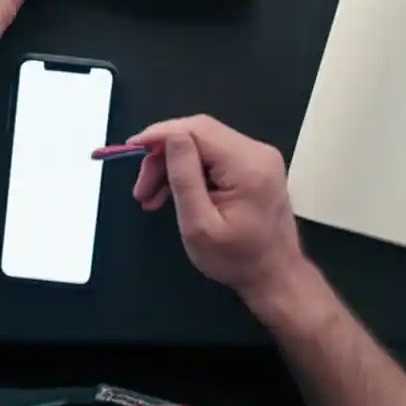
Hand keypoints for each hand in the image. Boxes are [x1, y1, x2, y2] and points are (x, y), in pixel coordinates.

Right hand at [129, 115, 306, 302]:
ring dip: (173, 165)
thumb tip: (169, 136)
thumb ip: (184, 178)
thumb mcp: (199, 226)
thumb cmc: (237, 260)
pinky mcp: (254, 165)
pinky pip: (214, 155)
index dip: (160, 134)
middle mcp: (257, 152)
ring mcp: (258, 157)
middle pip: (199, 133)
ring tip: (151, 197)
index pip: (197, 129)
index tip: (131, 149)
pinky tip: (173, 193)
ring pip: (203, 143)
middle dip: (163, 155)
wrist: (275, 276)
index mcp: (248, 165)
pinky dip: (190, 170)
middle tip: (141, 189)